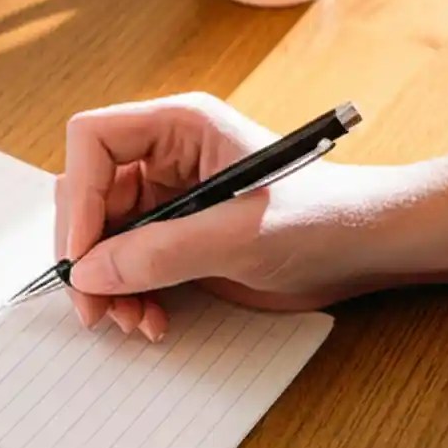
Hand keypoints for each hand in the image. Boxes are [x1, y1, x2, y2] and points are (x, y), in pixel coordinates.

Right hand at [58, 92, 404, 336]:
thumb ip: (159, 253)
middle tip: (95, 307)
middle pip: (87, 195)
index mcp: (179, 127)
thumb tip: (88, 274)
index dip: (80, 197)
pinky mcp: (174, 238)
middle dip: (88, 254)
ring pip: (101, 238)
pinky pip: (126, 265)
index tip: (84, 254)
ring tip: (133, 321)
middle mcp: (164, 156)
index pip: (93, 141)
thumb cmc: (322, 218)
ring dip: (107, 284)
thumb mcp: (238, 236)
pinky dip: (128, 296)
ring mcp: (167, 199)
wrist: (366, 248)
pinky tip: (152, 320)